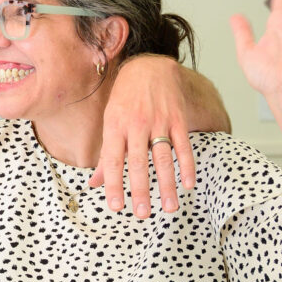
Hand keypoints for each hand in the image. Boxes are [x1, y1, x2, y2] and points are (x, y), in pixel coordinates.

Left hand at [88, 54, 196, 217]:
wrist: (149, 67)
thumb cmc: (124, 99)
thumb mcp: (109, 122)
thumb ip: (106, 155)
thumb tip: (93, 183)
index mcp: (115, 127)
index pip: (112, 160)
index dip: (113, 184)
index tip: (116, 206)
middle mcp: (136, 125)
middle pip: (138, 163)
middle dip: (140, 190)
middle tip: (142, 214)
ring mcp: (158, 122)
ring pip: (162, 158)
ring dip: (167, 185)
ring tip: (169, 208)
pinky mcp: (177, 119)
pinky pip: (183, 146)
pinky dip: (186, 165)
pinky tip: (188, 184)